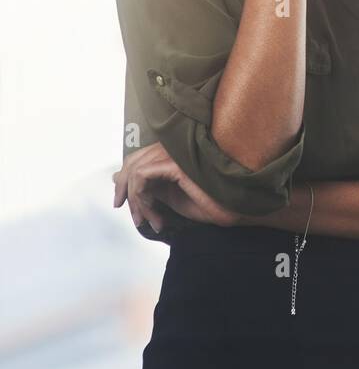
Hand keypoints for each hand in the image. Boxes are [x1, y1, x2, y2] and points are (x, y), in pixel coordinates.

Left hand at [112, 143, 240, 232]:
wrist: (230, 211)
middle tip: (133, 217)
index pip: (137, 157)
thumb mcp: (167, 195)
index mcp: (170, 151)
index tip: (121, 204)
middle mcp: (171, 147)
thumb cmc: (205, 202)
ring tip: (147, 221)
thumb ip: (145, 185)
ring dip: (138, 202)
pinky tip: (154, 214)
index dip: (124, 180)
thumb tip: (118, 176)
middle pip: (133, 161)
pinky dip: (143, 199)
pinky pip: (142, 177)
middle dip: (125, 190)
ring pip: (136, 171)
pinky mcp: (175, 165)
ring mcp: (174, 153)